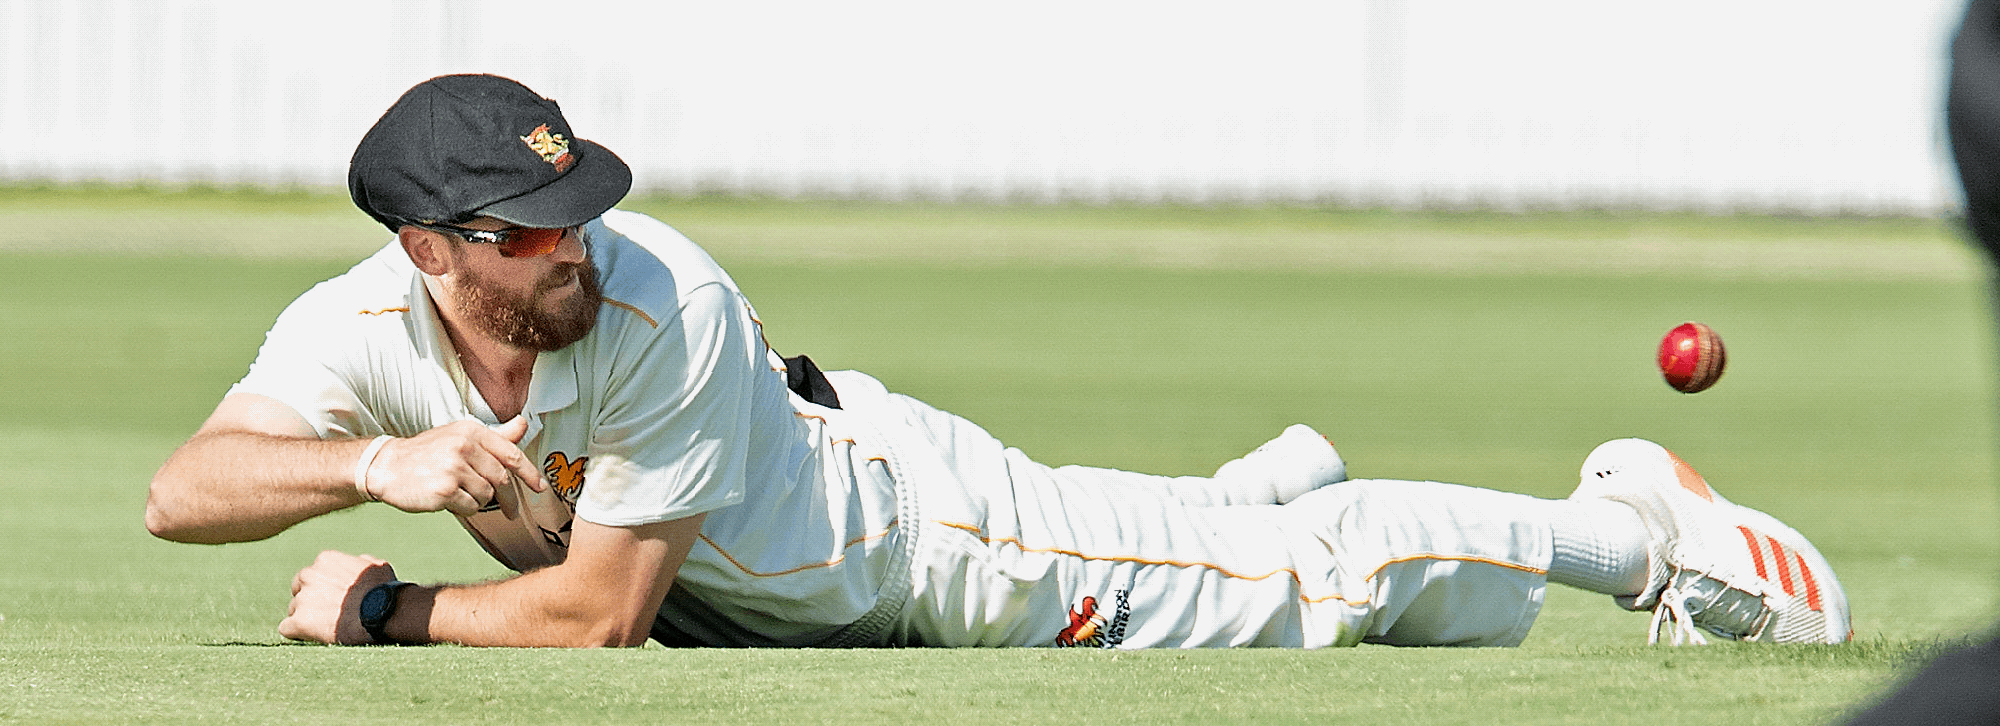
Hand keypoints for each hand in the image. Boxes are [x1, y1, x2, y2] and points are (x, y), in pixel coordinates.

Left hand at [278, 551, 397, 644]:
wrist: (382, 612)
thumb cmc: (384, 590)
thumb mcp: (375, 566)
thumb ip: (359, 563)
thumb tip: (357, 561)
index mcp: (325, 560)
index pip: (312, 573)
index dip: (323, 587)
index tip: (335, 597)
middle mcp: (308, 575)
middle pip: (299, 590)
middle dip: (310, 600)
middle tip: (328, 613)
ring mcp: (302, 599)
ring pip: (294, 610)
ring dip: (307, 618)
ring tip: (328, 627)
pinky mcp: (298, 621)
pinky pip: (287, 628)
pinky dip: (298, 633)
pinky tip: (316, 636)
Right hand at [361, 417, 547, 516]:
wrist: (387, 466)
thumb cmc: (427, 453)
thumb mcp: (460, 436)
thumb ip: (495, 436)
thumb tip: (524, 423)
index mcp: (472, 432)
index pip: (512, 454)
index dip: (530, 474)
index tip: (540, 487)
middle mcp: (464, 447)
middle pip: (502, 479)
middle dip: (510, 498)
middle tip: (512, 511)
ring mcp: (454, 468)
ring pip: (487, 495)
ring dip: (479, 500)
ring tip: (460, 493)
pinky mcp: (444, 490)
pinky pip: (471, 507)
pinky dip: (465, 508)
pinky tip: (450, 500)